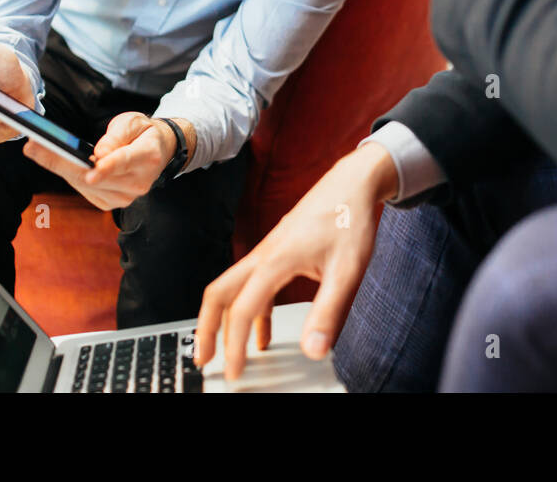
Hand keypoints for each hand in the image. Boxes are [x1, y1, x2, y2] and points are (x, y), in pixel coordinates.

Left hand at [22, 112, 193, 210]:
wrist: (158, 152)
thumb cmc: (143, 133)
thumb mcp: (134, 122)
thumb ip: (117, 136)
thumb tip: (99, 153)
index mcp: (147, 158)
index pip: (124, 163)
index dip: (107, 168)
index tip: (90, 169)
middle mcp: (138, 183)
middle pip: (93, 176)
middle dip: (61, 161)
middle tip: (34, 146)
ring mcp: (125, 197)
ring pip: (84, 184)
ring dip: (57, 167)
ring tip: (35, 149)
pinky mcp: (110, 204)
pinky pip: (83, 190)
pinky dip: (67, 175)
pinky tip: (54, 161)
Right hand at [194, 142, 398, 380]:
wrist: (352, 184)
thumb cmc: (349, 220)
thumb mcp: (347, 271)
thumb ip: (329, 312)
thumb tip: (314, 349)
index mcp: (275, 260)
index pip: (242, 310)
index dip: (234, 346)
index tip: (236, 372)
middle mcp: (264, 254)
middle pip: (218, 293)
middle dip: (206, 328)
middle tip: (203, 359)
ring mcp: (267, 252)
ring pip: (231, 287)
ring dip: (223, 319)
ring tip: (223, 351)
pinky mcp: (277, 252)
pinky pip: (253, 285)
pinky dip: (251, 311)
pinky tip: (263, 334)